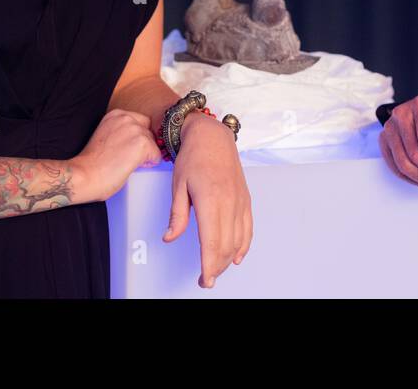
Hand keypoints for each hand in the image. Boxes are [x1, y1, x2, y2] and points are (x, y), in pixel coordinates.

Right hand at [68, 109, 161, 202]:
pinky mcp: (142, 144)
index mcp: (116, 114)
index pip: (140, 122)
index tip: (127, 149)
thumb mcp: (105, 136)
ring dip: (146, 155)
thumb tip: (136, 142)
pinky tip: (133, 167)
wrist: (84, 174)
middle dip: (144, 144)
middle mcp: (126, 118)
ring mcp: (135, 129)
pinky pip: (157, 155)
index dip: (137, 137)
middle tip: (129, 158)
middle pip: (149, 131)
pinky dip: (150, 164)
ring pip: (153, 143)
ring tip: (128, 164)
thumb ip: (120, 132)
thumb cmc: (91, 163)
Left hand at [163, 112, 252, 287]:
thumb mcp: (178, 185)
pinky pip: (248, 229)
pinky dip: (244, 246)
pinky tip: (237, 257)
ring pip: (239, 240)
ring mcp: (241, 201)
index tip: (205, 280)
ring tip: (216, 270)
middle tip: (205, 281)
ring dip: (228, 260)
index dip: (209, 265)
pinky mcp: (246, 200)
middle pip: (227, 246)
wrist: (213, 137)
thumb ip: (177, 215)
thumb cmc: (193, 158)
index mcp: (211, 199)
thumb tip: (169, 238)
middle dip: (217, 268)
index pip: (212, 241)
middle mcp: (229, 202)